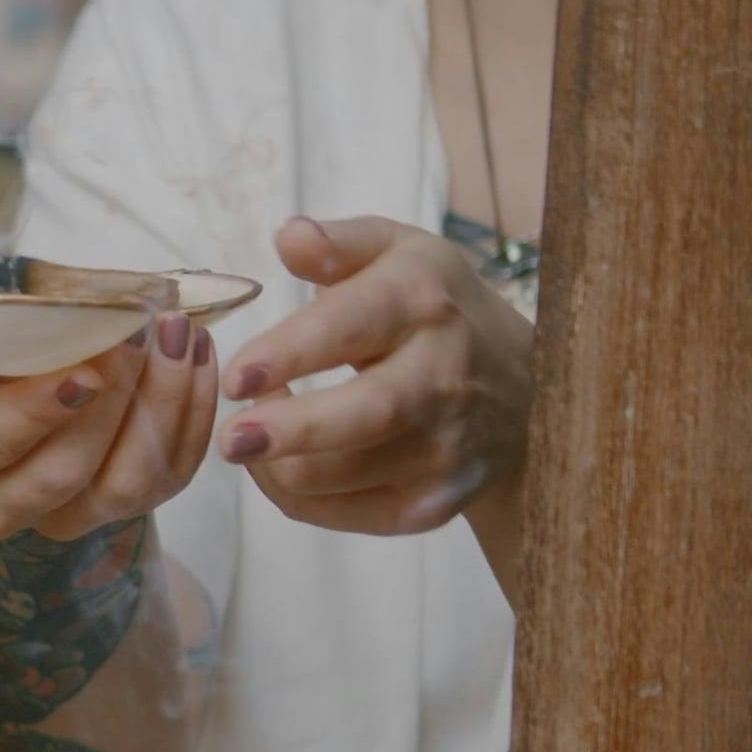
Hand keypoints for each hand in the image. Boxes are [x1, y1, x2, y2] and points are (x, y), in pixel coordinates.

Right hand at [0, 267, 222, 542]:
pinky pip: (170, 473)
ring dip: (162, 403)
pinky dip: (192, 412)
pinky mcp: (124, 509)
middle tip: (142, 329)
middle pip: (63, 473)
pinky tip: (196, 354)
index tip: (86, 371)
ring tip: (178, 334)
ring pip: (126, 484)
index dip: (38, 410)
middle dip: (113, 399)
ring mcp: (65, 515)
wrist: (28, 376)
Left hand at [217, 215, 535, 535]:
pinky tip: (285, 460)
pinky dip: (297, 496)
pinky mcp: (433, 504)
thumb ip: (340, 243)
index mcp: (423, 301)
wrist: (521, 395)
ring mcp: (444, 448)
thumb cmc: (434, 311)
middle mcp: (443, 377)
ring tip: (250, 434)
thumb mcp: (399, 254)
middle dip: (290, 431)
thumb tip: (290, 236)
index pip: (352, 326)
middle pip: (362, 416)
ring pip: (339, 476)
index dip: (291, 352)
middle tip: (229, 438)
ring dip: (276, 463)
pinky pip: (344, 514)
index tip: (237, 374)